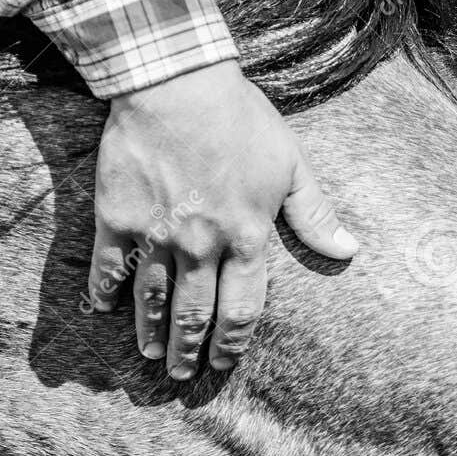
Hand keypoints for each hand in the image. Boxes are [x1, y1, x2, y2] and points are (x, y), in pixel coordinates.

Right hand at [87, 61, 357, 378]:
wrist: (175, 79)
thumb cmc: (240, 120)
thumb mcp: (291, 166)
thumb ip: (316, 216)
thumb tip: (349, 251)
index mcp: (246, 240)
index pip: (242, 311)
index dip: (233, 343)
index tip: (225, 362)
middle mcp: (201, 247)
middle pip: (194, 316)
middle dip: (189, 351)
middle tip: (183, 376)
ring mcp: (157, 235)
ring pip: (153, 301)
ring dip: (152, 334)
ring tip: (152, 356)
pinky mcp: (118, 216)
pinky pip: (111, 266)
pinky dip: (107, 292)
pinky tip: (107, 310)